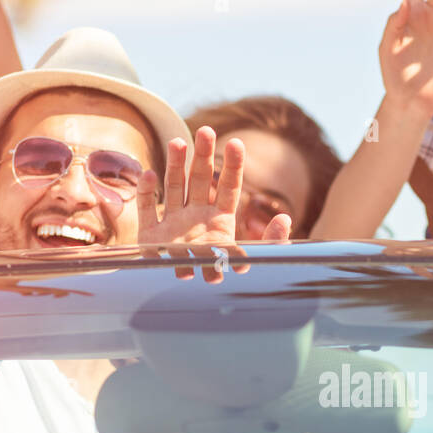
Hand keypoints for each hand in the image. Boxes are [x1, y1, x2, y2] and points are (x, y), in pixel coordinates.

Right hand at [138, 126, 291, 282]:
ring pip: (174, 187)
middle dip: (202, 155)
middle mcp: (196, 217)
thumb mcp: (247, 261)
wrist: (182, 303)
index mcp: (220, 220)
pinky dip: (148, 192)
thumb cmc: (219, 280)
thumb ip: (268, 243)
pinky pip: (148, 209)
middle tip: (205, 130)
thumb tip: (285, 219)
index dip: (231, 165)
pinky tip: (150, 175)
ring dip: (175, 164)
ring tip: (179, 142)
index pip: (228, 187)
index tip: (235, 142)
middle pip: (199, 180)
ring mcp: (173, 223)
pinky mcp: (150, 236)